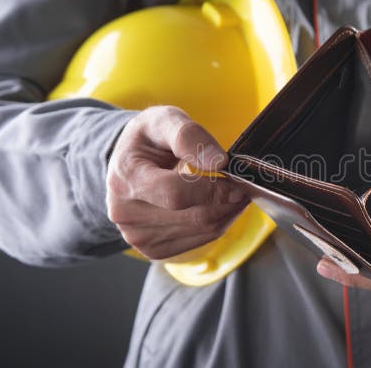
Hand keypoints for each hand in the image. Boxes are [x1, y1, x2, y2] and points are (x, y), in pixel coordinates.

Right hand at [106, 106, 247, 258]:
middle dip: (227, 200)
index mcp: (126, 177)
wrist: (128, 162)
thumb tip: (219, 162)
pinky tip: (219, 205)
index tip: (237, 179)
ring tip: (234, 191)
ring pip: (203, 231)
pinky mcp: (153, 249)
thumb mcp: (164, 120)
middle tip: (244, 184)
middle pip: (194, 217)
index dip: (213, 189)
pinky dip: (219, 223)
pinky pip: (201, 241)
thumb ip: (189, 136)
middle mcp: (125, 212)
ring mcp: (137, 236)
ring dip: (228, 212)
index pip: (176, 194)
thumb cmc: (149, 139)